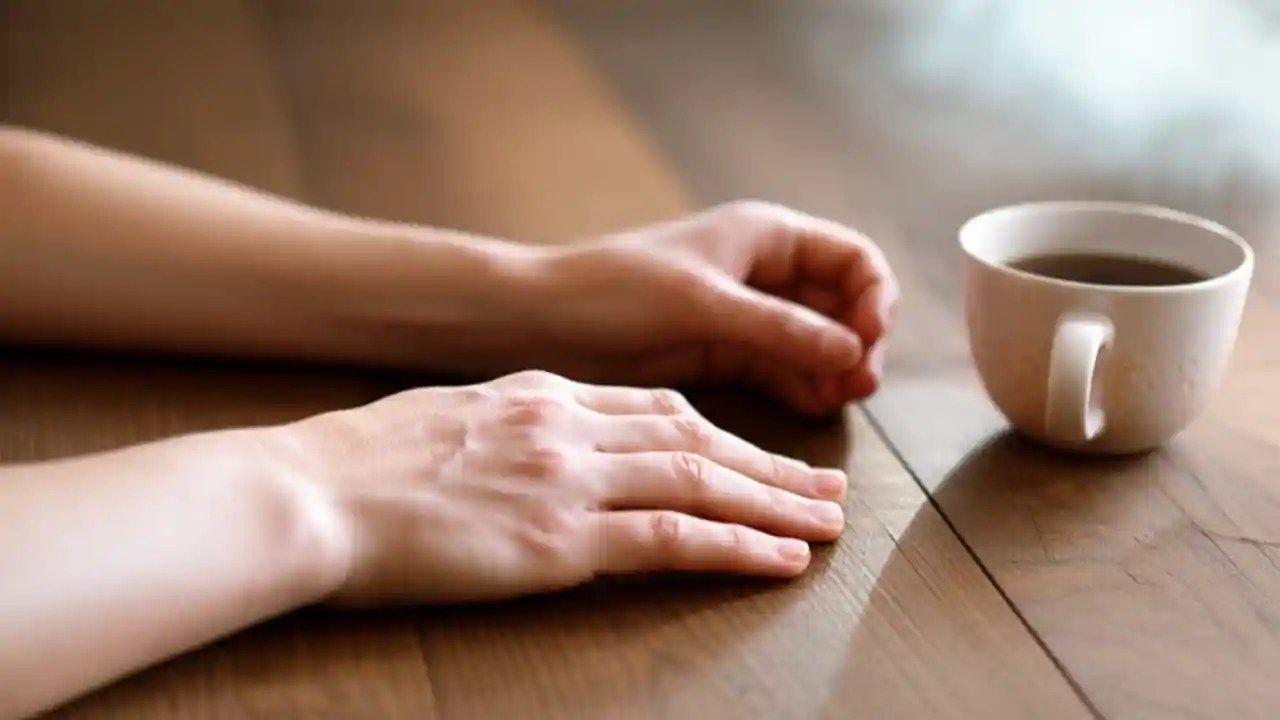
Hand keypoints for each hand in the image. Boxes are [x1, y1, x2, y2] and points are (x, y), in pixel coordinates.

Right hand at [276, 370, 847, 604]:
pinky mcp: (560, 541)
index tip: (758, 452)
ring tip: (826, 523)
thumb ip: (507, 425)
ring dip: (774, 504)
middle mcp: (570, 426)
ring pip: (701, 481)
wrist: (311, 490)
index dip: (719, 432)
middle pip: (697, 438)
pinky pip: (671, 539)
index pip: (656, 407)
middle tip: (826, 485)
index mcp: (543, 394)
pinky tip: (779, 559)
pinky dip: (735, 548)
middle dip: (769, 465)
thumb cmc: (358, 461)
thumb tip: (532, 443)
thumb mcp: (445, 419)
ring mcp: (570, 480)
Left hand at [526, 200, 898, 414]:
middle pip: (841, 305)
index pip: (851, 259)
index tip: (870, 338)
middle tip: (859, 384)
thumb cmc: (615, 290)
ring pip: (814, 342)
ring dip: (833, 369)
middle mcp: (762, 271)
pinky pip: (781, 369)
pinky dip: (802, 385)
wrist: (542, 319)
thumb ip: (780, 328)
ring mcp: (745, 314)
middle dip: (858, 341)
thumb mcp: (704, 304)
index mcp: (764, 235)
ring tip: (840, 401)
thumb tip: (853, 351)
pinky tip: (814, 407)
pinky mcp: (723, 352)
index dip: (874, 297)